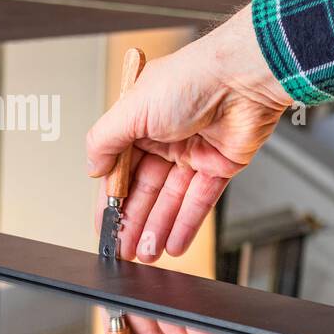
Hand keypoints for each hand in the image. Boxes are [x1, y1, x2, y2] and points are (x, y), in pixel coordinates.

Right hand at [87, 7, 292, 261]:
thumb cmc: (190, 79)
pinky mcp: (221, 166)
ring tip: (145, 254)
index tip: (105, 227)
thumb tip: (91, 167)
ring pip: (172, 199)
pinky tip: (173, 244)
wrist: (241, 79)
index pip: (121, 169)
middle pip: (146, 189)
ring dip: (158, 228)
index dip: (112, 200)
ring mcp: (195, 153)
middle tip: (124, 250)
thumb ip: (105, 141)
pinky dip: (186, 223)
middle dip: (135, 222)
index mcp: (140, 122)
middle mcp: (167, 138)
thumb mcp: (131, 109)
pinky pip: (200, 200)